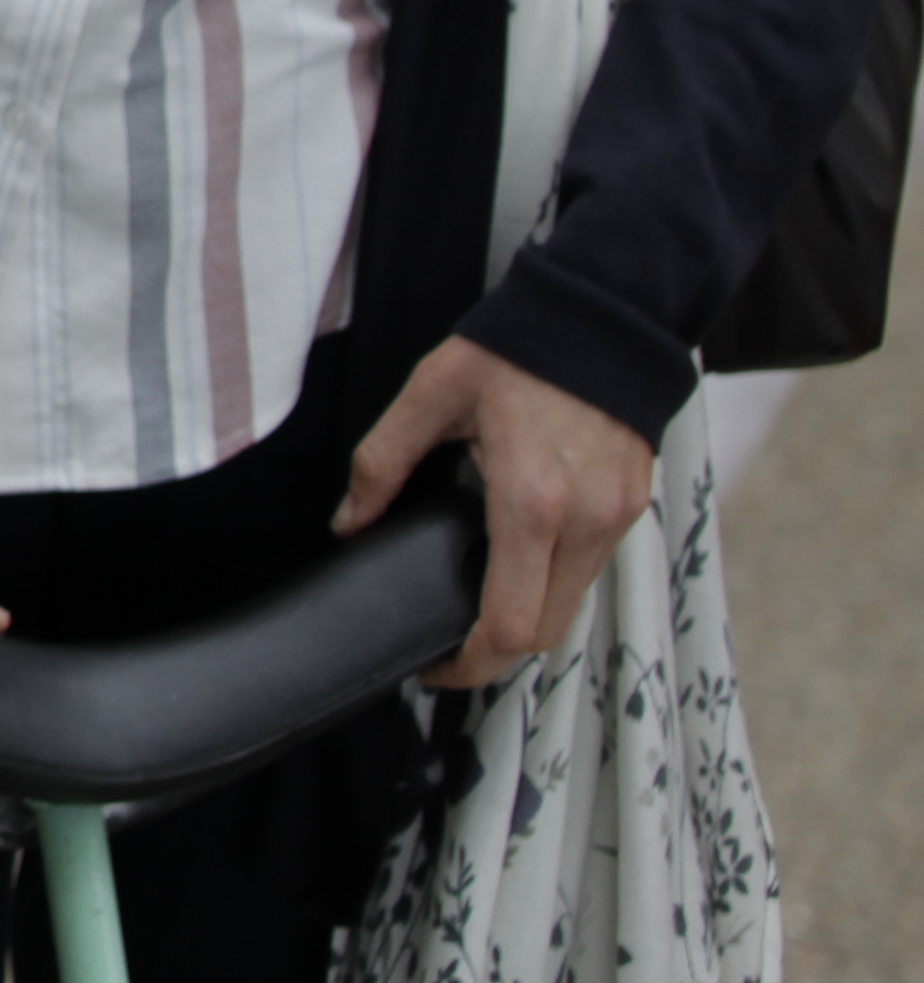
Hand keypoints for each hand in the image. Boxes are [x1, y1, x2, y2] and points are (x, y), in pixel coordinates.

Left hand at [341, 339, 652, 687]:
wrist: (602, 316)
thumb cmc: (514, 351)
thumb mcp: (430, 394)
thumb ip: (382, 462)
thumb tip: (349, 522)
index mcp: (530, 504)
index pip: (509, 624)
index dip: (468, 663)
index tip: (432, 667)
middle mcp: (584, 523)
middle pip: (544, 632)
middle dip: (493, 654)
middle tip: (446, 646)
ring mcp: (617, 519)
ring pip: (572, 606)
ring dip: (525, 619)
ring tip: (474, 606)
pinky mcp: (633, 508)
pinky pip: (591, 572)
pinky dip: (553, 586)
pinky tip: (515, 567)